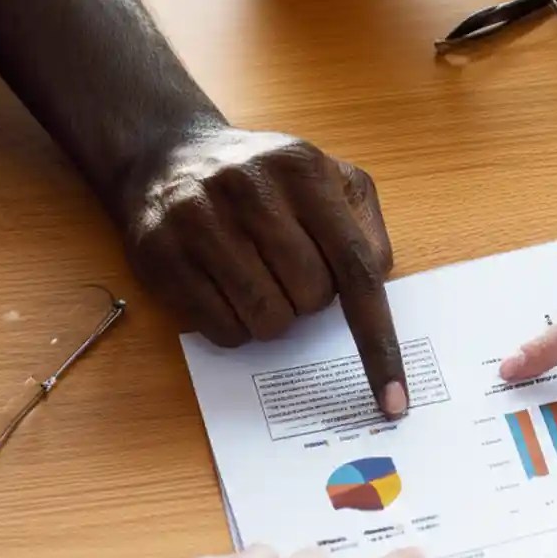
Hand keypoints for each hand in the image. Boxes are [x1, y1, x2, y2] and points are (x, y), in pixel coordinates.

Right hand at [122, 128, 407, 416]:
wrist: (168, 156)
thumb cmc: (264, 180)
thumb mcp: (327, 179)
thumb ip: (364, 228)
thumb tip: (376, 283)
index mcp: (304, 170)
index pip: (356, 268)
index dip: (379, 340)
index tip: (393, 401)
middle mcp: (250, 188)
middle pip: (312, 297)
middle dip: (310, 299)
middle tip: (287, 269)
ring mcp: (200, 220)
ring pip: (268, 321)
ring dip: (273, 317)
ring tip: (258, 278)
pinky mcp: (162, 254)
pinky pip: (223, 331)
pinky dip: (236, 327)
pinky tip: (225, 289)